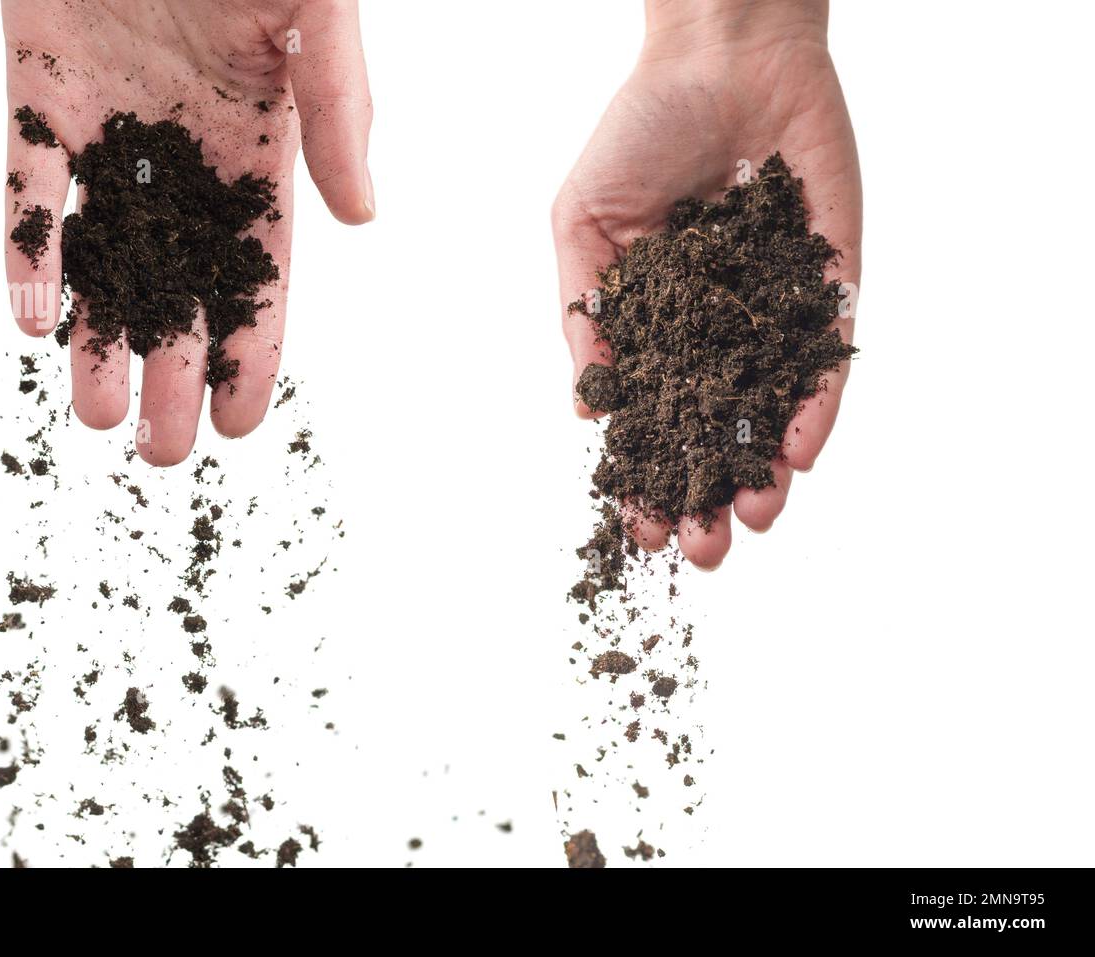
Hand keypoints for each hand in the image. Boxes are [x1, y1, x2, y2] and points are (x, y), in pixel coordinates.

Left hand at [3, 0, 373, 464]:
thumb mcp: (317, 12)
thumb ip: (341, 109)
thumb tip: (362, 219)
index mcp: (263, 135)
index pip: (261, 266)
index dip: (252, 346)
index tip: (238, 423)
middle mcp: (187, 142)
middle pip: (181, 280)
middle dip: (172, 368)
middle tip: (161, 455)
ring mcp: (111, 118)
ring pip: (105, 249)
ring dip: (99, 334)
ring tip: (96, 415)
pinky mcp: (37, 86)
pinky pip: (29, 184)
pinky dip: (28, 250)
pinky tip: (32, 319)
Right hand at [552, 0, 859, 569]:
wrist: (719, 58)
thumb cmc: (638, 132)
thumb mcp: (582, 226)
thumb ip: (583, 311)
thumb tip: (588, 407)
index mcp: (655, 325)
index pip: (651, 419)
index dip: (646, 478)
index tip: (644, 532)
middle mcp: (717, 330)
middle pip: (716, 430)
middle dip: (712, 495)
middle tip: (708, 549)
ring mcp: (775, 312)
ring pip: (774, 408)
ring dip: (766, 470)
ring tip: (756, 518)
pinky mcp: (829, 282)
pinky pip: (826, 358)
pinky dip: (815, 405)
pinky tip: (801, 452)